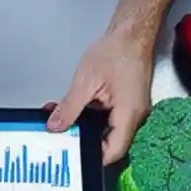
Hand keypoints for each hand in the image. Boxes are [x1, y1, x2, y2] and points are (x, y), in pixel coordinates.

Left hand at [47, 30, 152, 163]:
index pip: (113, 151)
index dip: (93, 157)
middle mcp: (134, 117)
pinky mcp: (126, 103)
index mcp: (129, 114)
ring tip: (60, 119)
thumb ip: (70, 107)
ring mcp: (131, 110)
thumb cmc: (116, 52)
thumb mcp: (85, 82)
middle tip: (62, 139)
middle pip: (109, 142)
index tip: (72, 156)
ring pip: (106, 129)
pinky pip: (108, 117)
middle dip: (84, 140)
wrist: (131, 33)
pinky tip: (72, 107)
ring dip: (85, 125)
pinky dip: (90, 114)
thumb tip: (56, 126)